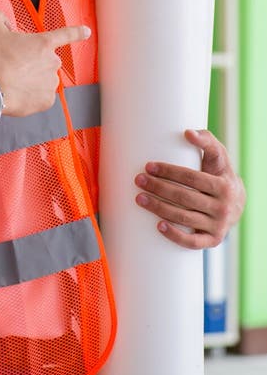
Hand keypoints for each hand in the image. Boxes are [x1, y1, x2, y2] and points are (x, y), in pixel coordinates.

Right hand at [0, 9, 90, 116]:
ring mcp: (51, 83)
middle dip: (33, 63)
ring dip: (32, 80)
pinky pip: (40, 97)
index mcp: (43, 43)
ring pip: (43, 80)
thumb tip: (3, 21)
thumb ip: (0, 17)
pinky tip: (17, 93)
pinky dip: (31, 96)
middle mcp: (52, 62)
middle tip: (13, 66)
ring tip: (13, 81)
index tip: (87, 32)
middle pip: (46, 61)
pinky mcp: (46, 101)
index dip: (76, 33)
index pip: (64, 35)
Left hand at [134, 128, 245, 248]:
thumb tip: (187, 132)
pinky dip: (175, 236)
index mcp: (223, 185)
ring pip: (185, 218)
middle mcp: (223, 207)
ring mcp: (218, 226)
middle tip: (138, 180)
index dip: (169, 171)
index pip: (192, 177)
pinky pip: (193, 242)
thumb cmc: (219, 172)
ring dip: (159, 209)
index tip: (148, 166)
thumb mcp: (218, 155)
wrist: (237, 201)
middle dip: (158, 188)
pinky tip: (158, 225)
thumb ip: (205, 140)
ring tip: (139, 198)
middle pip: (184, 197)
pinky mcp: (213, 240)